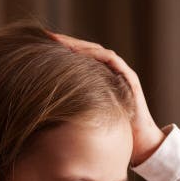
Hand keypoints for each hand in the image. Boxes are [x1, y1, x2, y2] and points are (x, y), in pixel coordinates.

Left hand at [49, 31, 165, 165]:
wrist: (140, 143)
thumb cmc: (113, 134)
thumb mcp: (87, 119)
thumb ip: (73, 110)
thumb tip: (45, 112)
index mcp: (98, 80)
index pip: (78, 59)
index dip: (61, 52)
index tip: (39, 46)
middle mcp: (110, 73)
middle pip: (86, 51)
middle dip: (66, 43)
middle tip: (47, 36)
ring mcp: (120, 73)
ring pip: (97, 51)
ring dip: (79, 45)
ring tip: (60, 42)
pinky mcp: (129, 78)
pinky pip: (112, 60)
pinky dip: (96, 54)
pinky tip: (81, 53)